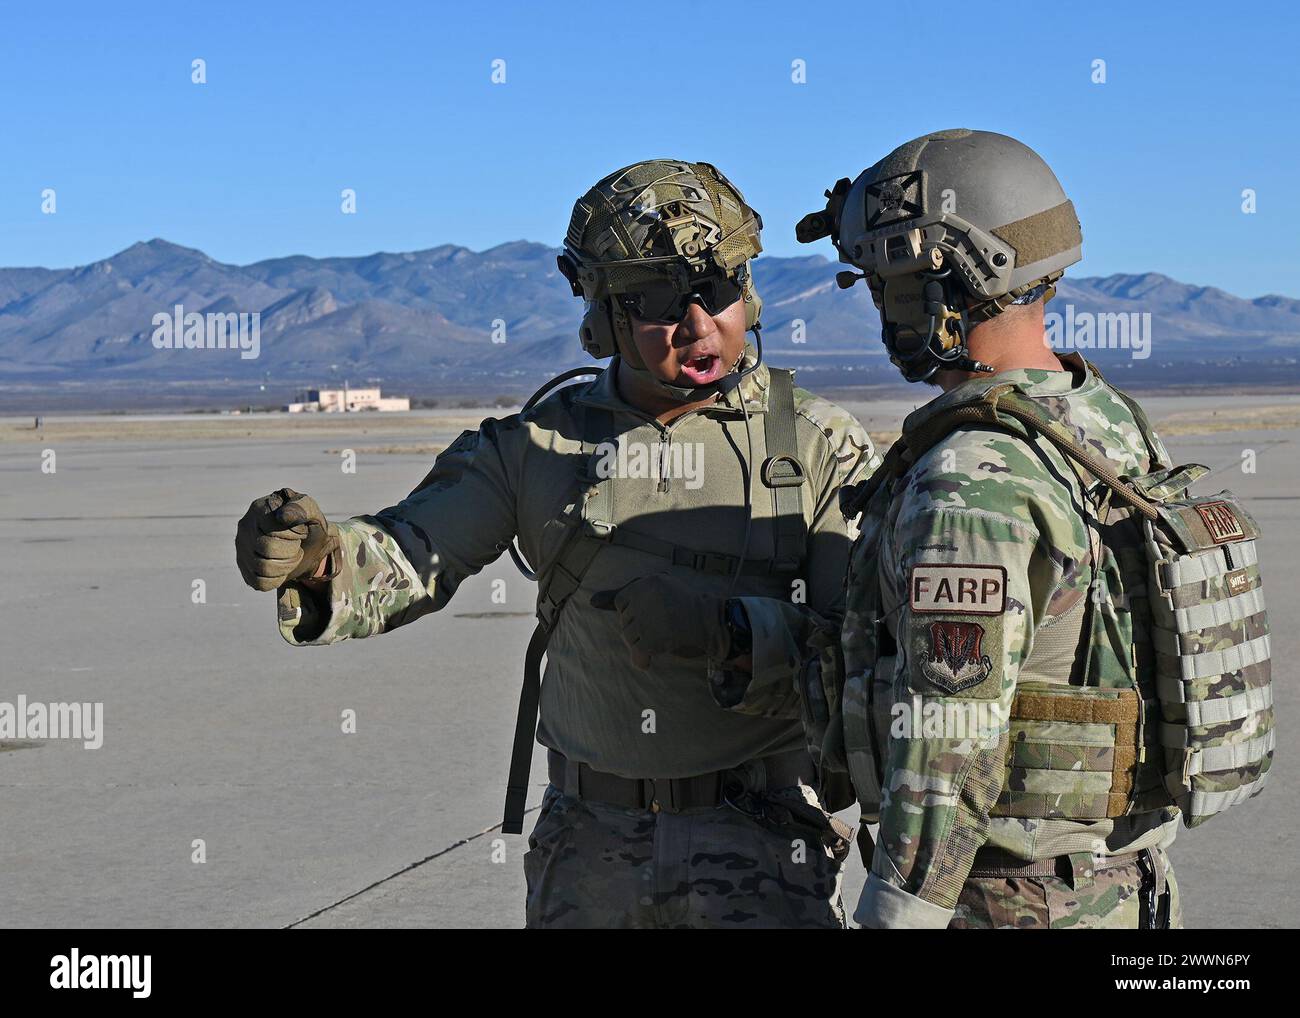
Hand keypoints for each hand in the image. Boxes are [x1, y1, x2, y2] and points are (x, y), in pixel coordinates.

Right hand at [235, 488, 339, 591]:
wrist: (308, 545)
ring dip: (286, 566)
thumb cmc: (308, 526)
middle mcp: (245, 526)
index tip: (301, 531)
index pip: (274, 529)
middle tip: (297, 546)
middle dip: (291, 552)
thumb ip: (301, 509)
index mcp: (260, 508)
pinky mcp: (243, 567)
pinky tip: (282, 568)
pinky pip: (259, 582)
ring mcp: (241, 547)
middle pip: (267, 549)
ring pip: (262, 568)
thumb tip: (283, 516)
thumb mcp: (312, 513)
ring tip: (291, 556)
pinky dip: (277, 579)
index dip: (293, 535)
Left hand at [591, 574, 728, 669]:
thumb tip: (591, 602)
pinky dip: (642, 658)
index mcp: (646, 583)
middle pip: (624, 621)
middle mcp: (646, 598)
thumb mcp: (655, 588)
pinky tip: (653, 653)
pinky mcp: (653, 639)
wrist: (707, 621)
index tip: (649, 613)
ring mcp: (649, 620)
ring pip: (628, 637)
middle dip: (638, 627)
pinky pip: (637, 652)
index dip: (632, 610)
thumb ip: (622, 593)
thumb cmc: (680, 603)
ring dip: (642, 641)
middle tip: (660, 626)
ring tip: (661, 636)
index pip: (621, 601)